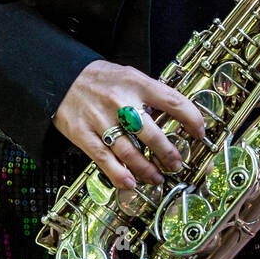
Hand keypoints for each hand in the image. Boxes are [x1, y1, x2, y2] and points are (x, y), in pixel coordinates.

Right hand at [53, 60, 207, 191]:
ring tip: (157, 177)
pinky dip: (118, 174)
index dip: (191, 118)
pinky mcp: (83, 134)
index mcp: (135, 83)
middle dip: (168, 153)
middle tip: (177, 164)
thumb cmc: (99, 78)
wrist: (59, 76)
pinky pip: (104, 159)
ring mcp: (100, 119)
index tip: (200, 132)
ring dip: (147, 168)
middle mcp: (119, 101)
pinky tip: (130, 183)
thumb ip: (149, 93)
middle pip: (151, 133)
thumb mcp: (128, 75)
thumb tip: (175, 114)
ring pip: (129, 151)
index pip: (172, 100)